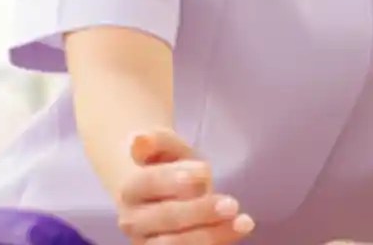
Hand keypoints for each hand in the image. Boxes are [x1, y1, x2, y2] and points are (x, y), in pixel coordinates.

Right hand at [115, 129, 255, 243]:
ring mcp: (148, 244)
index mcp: (130, 189)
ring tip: (242, 222)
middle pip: (165, 218)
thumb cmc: (169, 168)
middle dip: (200, 210)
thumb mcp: (168, 148)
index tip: (205, 171)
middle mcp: (133, 221)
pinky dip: (216, 243)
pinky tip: (239, 229)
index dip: (176, 178)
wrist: (163, 196)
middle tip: (231, 203)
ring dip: (211, 235)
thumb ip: (157, 141)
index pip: (149, 183)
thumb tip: (138, 139)